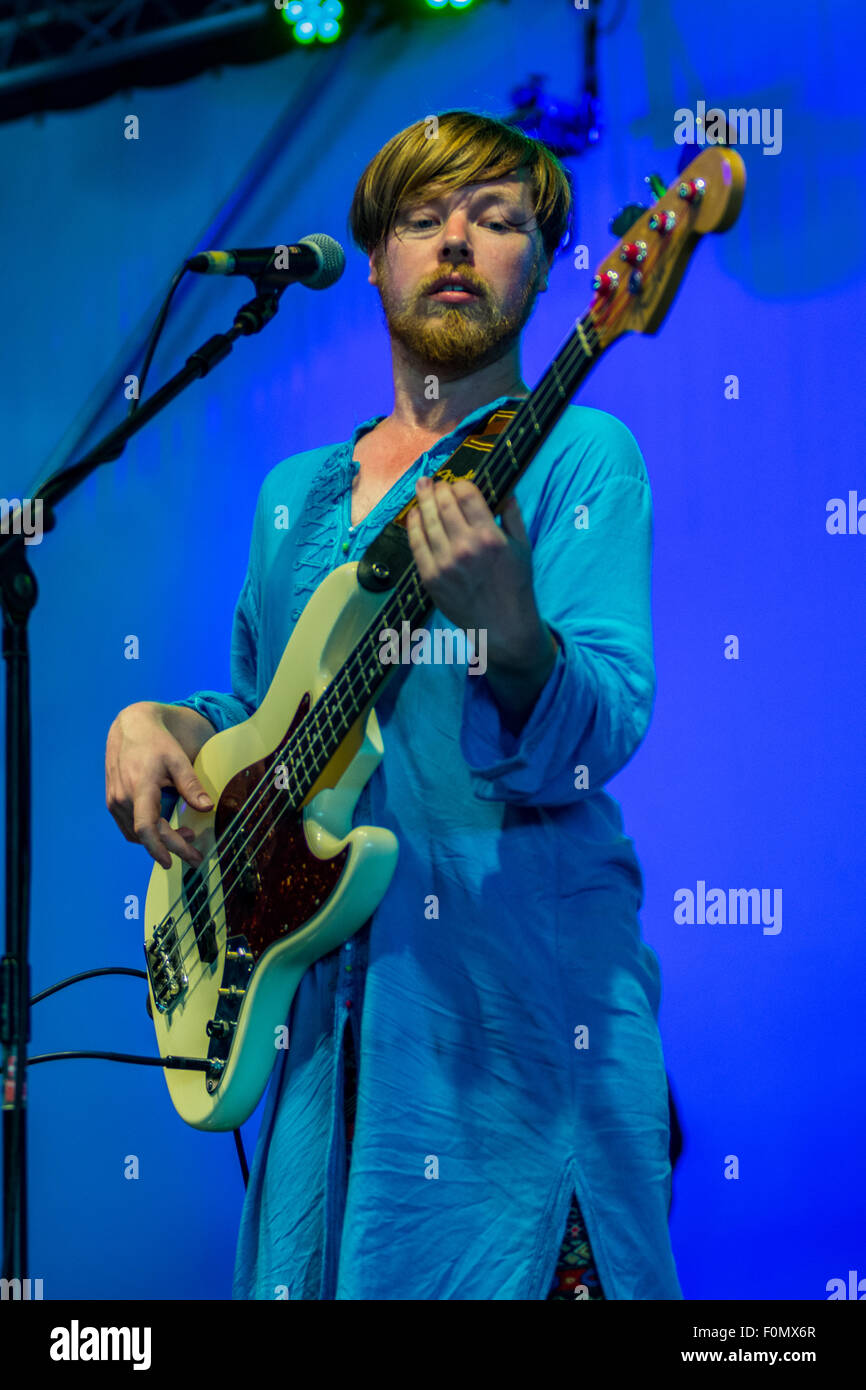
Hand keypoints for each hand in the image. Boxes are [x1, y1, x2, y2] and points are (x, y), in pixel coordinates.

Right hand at [105, 702, 214, 868]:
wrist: (130, 728)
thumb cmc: (156, 743)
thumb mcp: (178, 760)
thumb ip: (191, 785)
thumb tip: (207, 808)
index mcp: (139, 787)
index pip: (146, 827)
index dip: (158, 848)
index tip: (171, 862)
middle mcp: (122, 798)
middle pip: (146, 835)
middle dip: (171, 847)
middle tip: (195, 856)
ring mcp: (114, 801)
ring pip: (136, 834)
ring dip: (159, 841)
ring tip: (185, 836)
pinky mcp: (112, 801)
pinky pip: (128, 827)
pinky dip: (146, 834)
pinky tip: (164, 828)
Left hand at [406, 476, 547, 666]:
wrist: (502, 628)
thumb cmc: (516, 586)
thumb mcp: (524, 549)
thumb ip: (513, 517)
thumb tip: (506, 491)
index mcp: (490, 537)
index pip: (467, 496)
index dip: (461, 484)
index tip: (459, 484)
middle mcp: (465, 548)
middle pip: (444, 504)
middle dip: (438, 488)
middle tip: (434, 481)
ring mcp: (445, 563)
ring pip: (427, 520)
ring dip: (423, 500)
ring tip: (422, 488)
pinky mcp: (430, 578)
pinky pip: (416, 544)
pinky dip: (413, 525)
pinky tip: (414, 515)